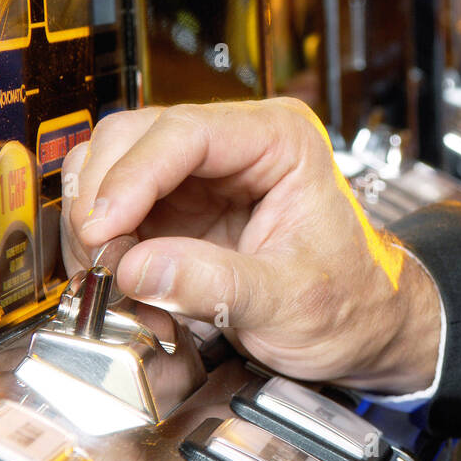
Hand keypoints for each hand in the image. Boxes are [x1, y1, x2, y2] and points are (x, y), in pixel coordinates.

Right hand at [59, 98, 441, 394]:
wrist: (363, 328)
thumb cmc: (351, 301)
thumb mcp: (290, 300)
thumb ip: (214, 285)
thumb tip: (137, 268)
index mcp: (281, 140)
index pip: (185, 132)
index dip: (131, 176)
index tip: (102, 228)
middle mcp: (235, 145)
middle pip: (132, 139)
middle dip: (104, 202)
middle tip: (100, 265)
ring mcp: (200, 175)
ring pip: (111, 172)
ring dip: (97, 230)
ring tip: (118, 286)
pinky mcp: (177, 210)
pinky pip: (115, 216)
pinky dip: (105, 253)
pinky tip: (129, 292)